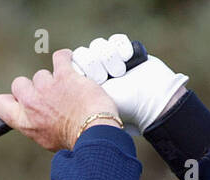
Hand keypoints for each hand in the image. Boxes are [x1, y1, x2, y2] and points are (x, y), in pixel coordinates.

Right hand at [0, 49, 120, 152]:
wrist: (94, 134)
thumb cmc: (75, 140)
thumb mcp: (48, 140)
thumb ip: (37, 125)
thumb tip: (37, 120)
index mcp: (24, 122)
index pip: (0, 103)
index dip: (11, 98)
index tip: (21, 99)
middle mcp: (31, 104)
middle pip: (19, 83)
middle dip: (32, 86)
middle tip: (49, 94)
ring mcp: (47, 88)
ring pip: (42, 74)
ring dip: (54, 78)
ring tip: (70, 88)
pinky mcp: (64, 75)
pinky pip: (60, 57)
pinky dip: (66, 58)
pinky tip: (72, 63)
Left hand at [71, 34, 187, 135]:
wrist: (150, 103)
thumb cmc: (118, 110)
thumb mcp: (89, 106)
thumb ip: (72, 95)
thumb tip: (60, 83)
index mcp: (82, 87)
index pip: (70, 65)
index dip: (81, 69)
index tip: (91, 83)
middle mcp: (95, 73)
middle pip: (83, 53)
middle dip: (94, 65)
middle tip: (104, 80)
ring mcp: (110, 63)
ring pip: (98, 45)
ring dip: (109, 58)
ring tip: (119, 73)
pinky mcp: (126, 53)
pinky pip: (116, 40)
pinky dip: (122, 48)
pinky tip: (128, 61)